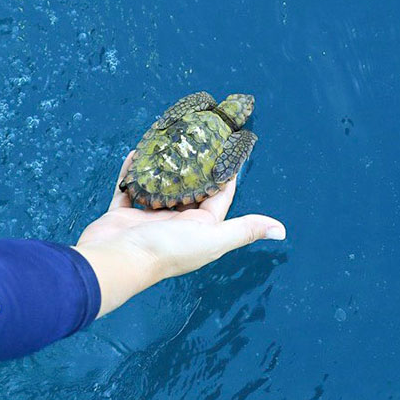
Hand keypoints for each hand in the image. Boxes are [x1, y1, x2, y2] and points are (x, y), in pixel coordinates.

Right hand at [73, 151, 285, 317]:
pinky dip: (132, 172)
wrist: (117, 260)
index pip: (219, 199)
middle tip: (197, 140)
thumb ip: (244, 230)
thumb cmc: (166, 250)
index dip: (226, 177)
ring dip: (163, 169)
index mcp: (199, 230)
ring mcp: (148, 220)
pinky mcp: (123, 215)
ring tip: (168, 145)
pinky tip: (136, 153)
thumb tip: (282, 230)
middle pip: (188, 191)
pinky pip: (129, 188)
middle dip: (193, 169)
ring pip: (158, 188)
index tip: (230, 151)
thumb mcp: (212, 239)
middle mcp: (176, 225)